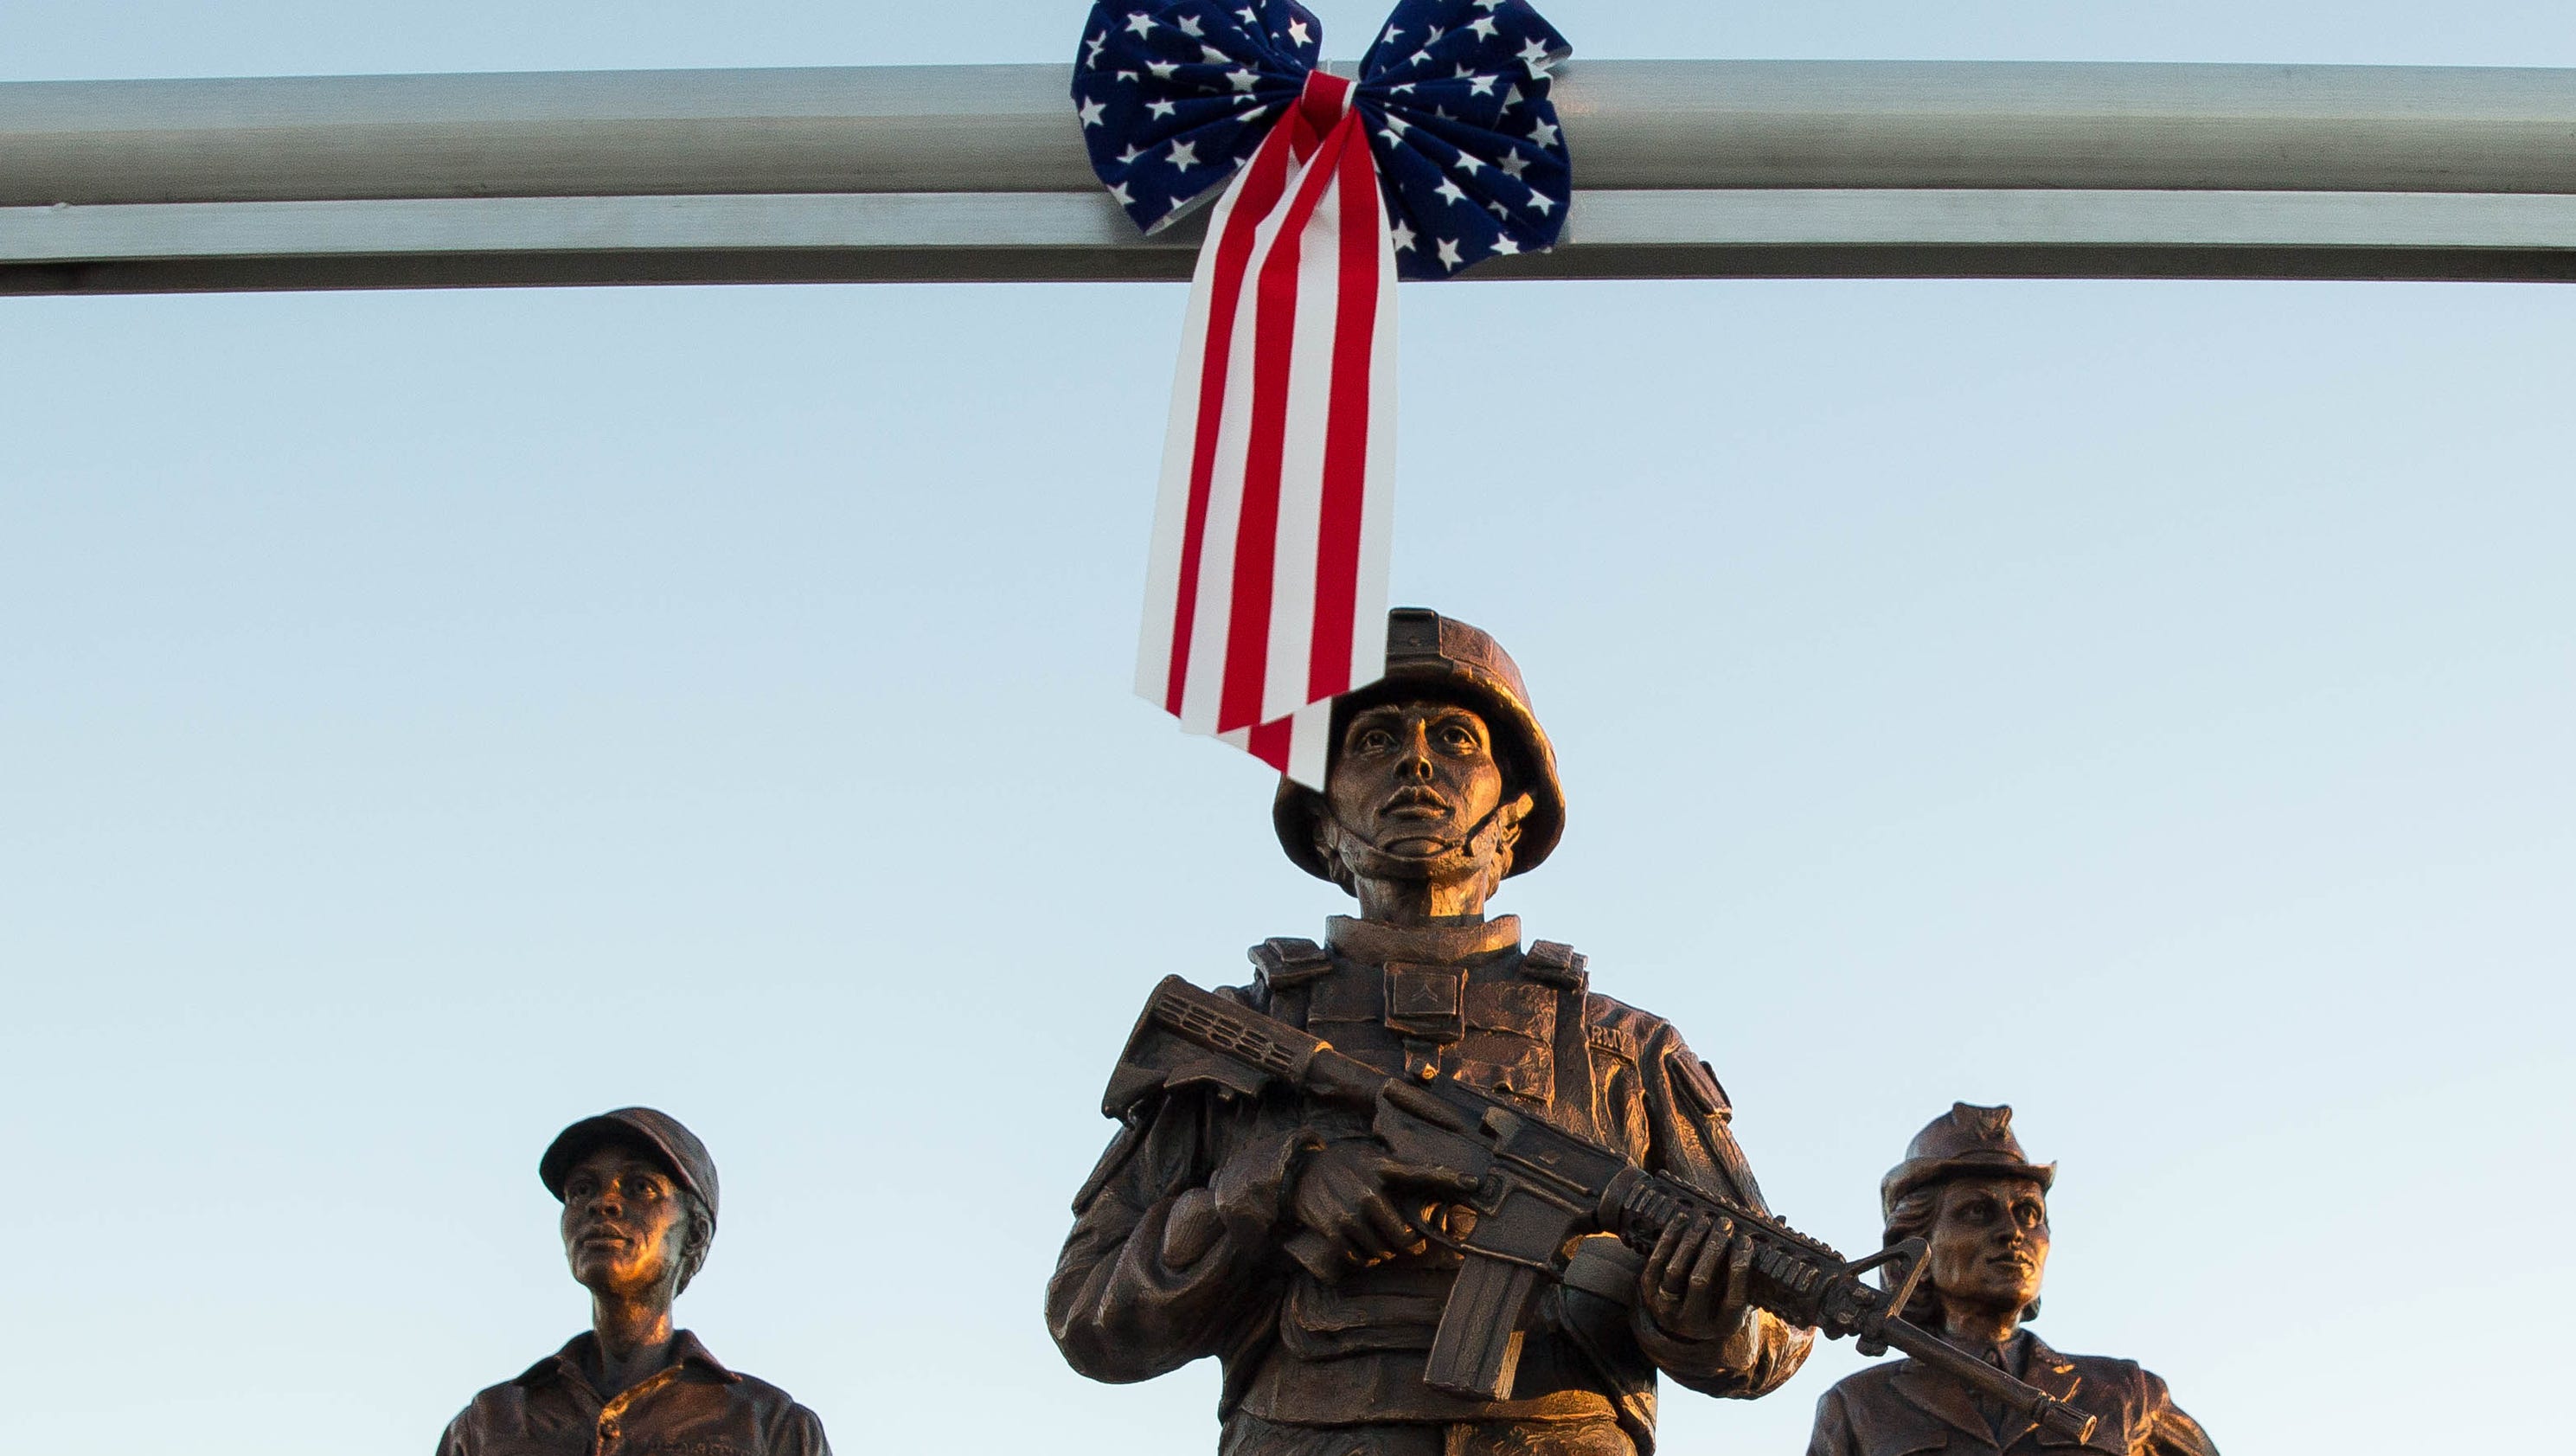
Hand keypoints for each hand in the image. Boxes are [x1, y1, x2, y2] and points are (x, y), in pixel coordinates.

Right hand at [1286, 1141, 1478, 1272]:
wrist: (1299, 1174)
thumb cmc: (1343, 1167)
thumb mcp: (1371, 1159)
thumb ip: (1400, 1170)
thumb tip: (1436, 1181)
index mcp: (1382, 1169)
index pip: (1423, 1171)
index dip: (1451, 1177)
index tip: (1475, 1182)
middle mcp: (1369, 1192)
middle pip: (1404, 1236)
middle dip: (1406, 1245)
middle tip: (1403, 1243)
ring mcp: (1351, 1214)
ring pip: (1382, 1252)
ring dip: (1382, 1253)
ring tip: (1376, 1241)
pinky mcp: (1333, 1231)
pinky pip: (1359, 1259)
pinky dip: (1363, 1259)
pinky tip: (1362, 1249)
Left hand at [1637, 1213, 1757, 1344]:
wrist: (1687, 1316)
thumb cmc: (1726, 1294)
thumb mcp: (1748, 1286)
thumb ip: (1763, 1258)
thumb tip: (1782, 1219)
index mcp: (1725, 1326)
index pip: (1733, 1299)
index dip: (1739, 1268)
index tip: (1746, 1240)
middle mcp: (1694, 1324)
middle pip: (1700, 1283)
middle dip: (1713, 1249)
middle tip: (1725, 1224)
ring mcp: (1668, 1311)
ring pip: (1675, 1273)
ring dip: (1690, 1242)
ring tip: (1705, 1219)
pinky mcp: (1649, 1295)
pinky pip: (1656, 1264)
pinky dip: (1669, 1240)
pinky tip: (1681, 1220)